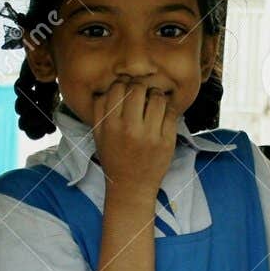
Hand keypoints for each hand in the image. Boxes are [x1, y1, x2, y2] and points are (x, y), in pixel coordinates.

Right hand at [93, 81, 177, 198]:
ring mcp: (150, 135)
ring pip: (157, 98)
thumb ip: (99, 111)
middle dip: (140, 86)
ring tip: (154, 99)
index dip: (122, 83)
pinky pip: (171, 113)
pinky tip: (163, 112)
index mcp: (111, 125)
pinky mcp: (167, 142)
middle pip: (138, 89)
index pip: (117, 89)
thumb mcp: (98, 136)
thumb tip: (108, 87)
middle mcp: (130, 129)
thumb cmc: (114, 159)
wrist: (131, 187)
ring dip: (156, 94)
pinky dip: (168, 108)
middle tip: (142, 91)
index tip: (126, 87)